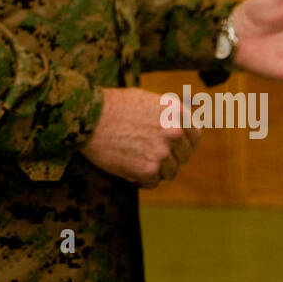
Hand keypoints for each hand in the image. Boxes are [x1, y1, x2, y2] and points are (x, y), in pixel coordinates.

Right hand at [80, 88, 199, 187]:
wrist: (87, 117)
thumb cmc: (112, 105)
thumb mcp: (146, 99)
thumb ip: (167, 113)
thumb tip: (182, 128)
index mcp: (177, 112)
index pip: (195, 135)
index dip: (183, 142)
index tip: (172, 145)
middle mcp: (174, 132)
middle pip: (184, 156)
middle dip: (169, 156)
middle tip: (147, 153)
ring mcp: (162, 152)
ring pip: (170, 172)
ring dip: (156, 169)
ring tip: (136, 160)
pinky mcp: (148, 170)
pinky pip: (153, 182)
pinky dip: (142, 179)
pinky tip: (129, 169)